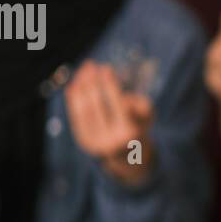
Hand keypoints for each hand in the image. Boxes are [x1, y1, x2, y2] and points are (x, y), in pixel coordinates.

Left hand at [64, 61, 154, 184]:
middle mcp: (109, 140)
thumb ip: (140, 104)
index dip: (110, 84)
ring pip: (83, 110)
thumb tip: (124, 98)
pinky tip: (74, 84)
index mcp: (128, 133)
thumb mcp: (147, 116)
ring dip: (81, 87)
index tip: (106, 67)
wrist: (128, 156)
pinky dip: (73, 100)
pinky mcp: (83, 141)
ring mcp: (94, 142)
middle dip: (92, 83)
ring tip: (83, 71)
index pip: (117, 104)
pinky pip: (75, 116)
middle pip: (96, 106)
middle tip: (91, 65)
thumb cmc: (138, 127)